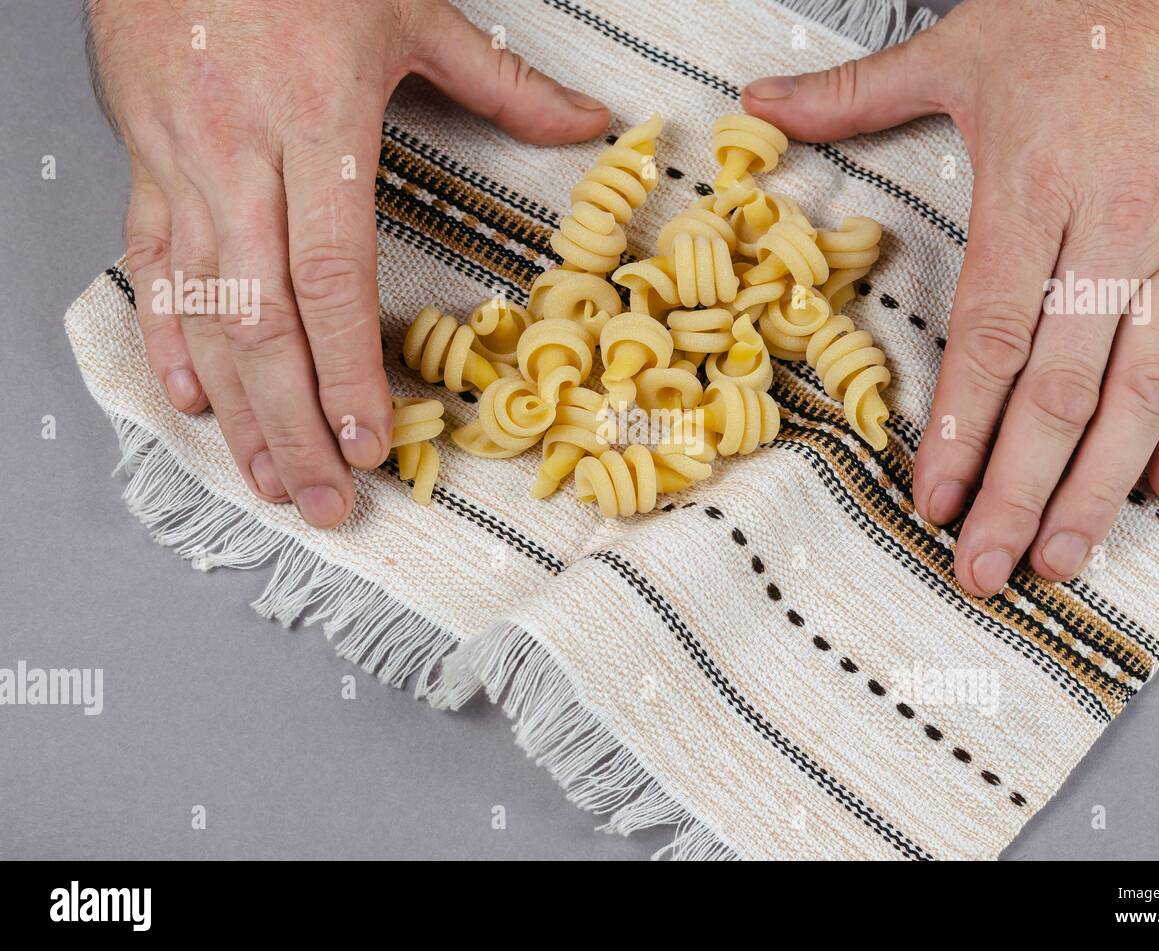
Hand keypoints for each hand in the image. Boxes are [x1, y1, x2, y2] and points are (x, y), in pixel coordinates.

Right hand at [88, 0, 608, 526]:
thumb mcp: (409, 9)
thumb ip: (501, 81)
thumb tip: (587, 124)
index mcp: (318, 122)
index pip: (332, 274)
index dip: (347, 368)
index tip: (366, 440)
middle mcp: (242, 157)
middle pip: (264, 320)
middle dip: (293, 425)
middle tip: (324, 499)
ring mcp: (183, 164)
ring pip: (203, 311)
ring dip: (236, 408)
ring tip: (267, 478)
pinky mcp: (143, 162)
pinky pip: (150, 268)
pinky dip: (169, 339)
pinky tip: (193, 400)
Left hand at [743, 0, 1158, 595]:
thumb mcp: (962, 44)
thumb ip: (857, 94)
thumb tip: (760, 104)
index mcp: (1034, 189)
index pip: (992, 340)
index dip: (963, 431)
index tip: (936, 501)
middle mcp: (1114, 229)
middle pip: (1063, 389)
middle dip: (1022, 491)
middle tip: (991, 568)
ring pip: (1144, 388)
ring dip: (1101, 484)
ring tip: (1065, 556)